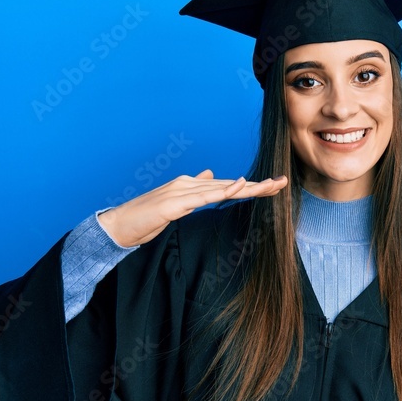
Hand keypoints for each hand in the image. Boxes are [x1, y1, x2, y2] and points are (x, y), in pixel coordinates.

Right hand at [98, 169, 286, 246]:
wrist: (119, 226)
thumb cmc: (145, 218)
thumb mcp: (175, 205)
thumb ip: (194, 191)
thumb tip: (210, 175)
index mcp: (190, 185)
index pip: (226, 185)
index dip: (250, 186)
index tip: (273, 186)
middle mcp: (187, 183)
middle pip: (229, 184)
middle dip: (257, 185)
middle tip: (282, 182)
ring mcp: (180, 191)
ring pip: (221, 188)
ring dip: (246, 187)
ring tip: (270, 185)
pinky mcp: (173, 204)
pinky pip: (202, 198)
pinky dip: (221, 192)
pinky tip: (238, 188)